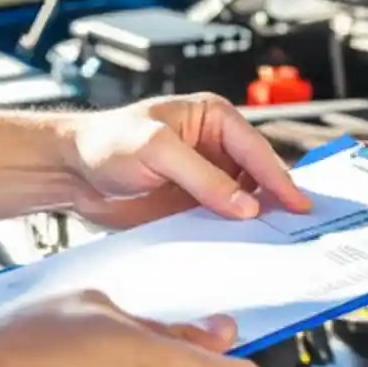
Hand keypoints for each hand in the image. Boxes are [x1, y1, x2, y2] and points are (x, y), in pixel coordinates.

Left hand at [65, 93, 311, 227]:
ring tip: (278, 241)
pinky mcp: (193, 206)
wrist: (70, 173)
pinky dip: (234, 234)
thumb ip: (202, 177)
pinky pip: (222, 221)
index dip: (278, 178)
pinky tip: (244, 248)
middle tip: (297, 227)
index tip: (297, 204)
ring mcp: (207, 179)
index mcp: (213, 118)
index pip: (255, 149)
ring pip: (244, 202)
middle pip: (257, 176)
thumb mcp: (155, 151)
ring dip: (256, 221)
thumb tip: (244, 204)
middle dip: (275, 200)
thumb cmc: (105, 143)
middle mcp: (216, 148)